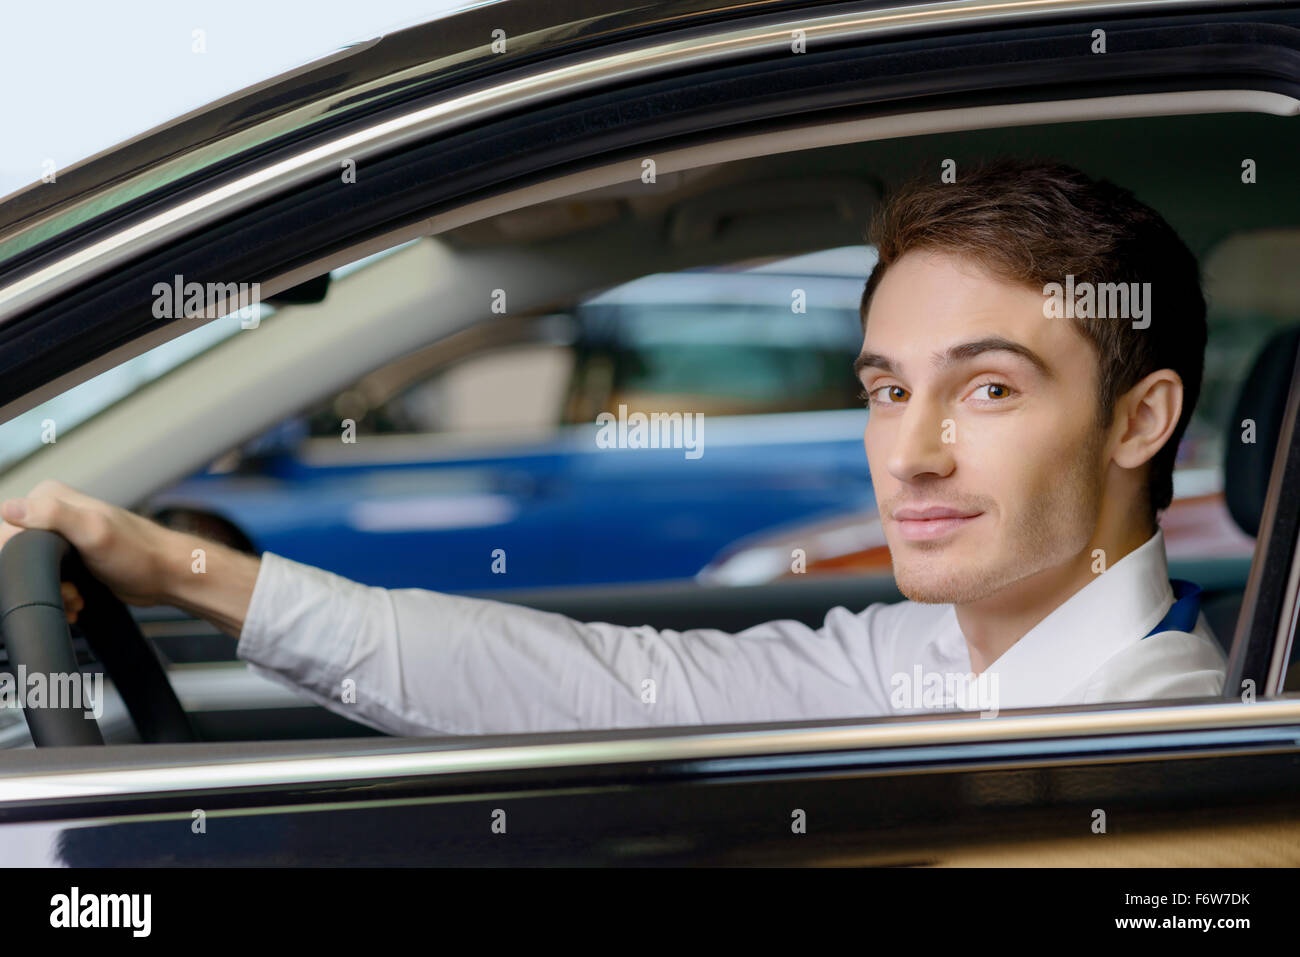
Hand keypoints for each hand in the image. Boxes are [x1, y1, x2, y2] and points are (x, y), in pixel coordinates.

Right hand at [0, 479, 179, 622]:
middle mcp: (52, 513)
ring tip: (74, 599)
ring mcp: (61, 536)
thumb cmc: (139, 552)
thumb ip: (53, 516)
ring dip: (50, 592)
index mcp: (49, 497)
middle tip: (67, 591)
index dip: (16, 559)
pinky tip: (76, 603)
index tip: (44, 575)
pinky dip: (58, 597)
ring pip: (31, 571)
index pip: (6, 528)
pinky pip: (47, 580)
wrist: (167, 575)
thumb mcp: (93, 531)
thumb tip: (10, 509)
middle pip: (16, 553)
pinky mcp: (70, 559)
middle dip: (36, 580)